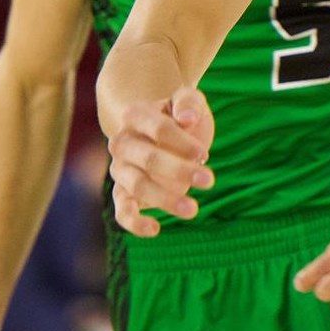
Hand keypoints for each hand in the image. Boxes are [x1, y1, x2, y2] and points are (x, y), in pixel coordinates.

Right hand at [107, 86, 215, 236]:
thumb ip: (189, 102)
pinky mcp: (123, 193)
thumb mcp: (191, 100)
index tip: (204, 154)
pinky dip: (134, 222)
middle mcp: (122, 142)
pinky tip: (155, 230)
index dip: (183, 142)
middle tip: (209, 180)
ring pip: (138, 186)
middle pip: (149, 159)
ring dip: (165, 199)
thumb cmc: (181, 116)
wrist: (165, 133)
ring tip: (193, 210)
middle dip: (180, 171)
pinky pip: (122, 210)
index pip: (159, 129)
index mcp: (136, 115)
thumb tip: (186, 119)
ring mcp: (120, 169)